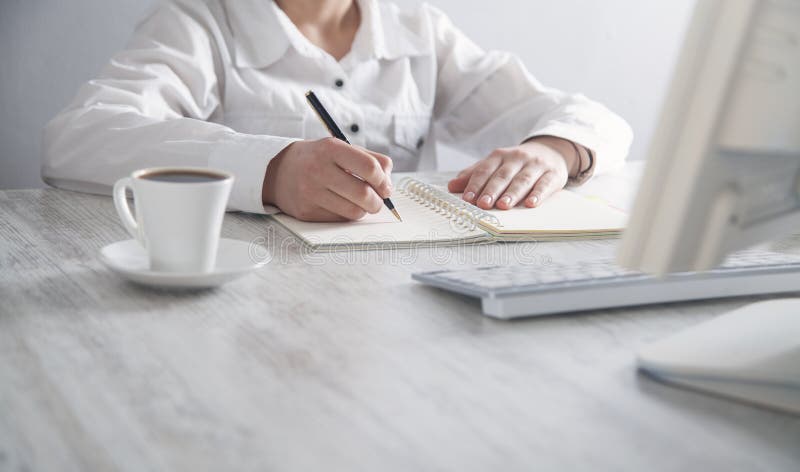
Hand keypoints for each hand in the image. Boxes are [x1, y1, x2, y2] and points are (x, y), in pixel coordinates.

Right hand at [262, 138, 392, 221]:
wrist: (279, 171)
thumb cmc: (319, 159)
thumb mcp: (341, 148)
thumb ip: (370, 159)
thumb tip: (389, 183)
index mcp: (330, 149)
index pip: (369, 167)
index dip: (384, 181)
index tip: (386, 187)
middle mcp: (318, 170)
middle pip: (364, 194)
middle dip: (378, 201)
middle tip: (378, 200)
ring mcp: (310, 193)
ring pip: (354, 212)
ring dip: (364, 210)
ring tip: (360, 203)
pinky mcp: (306, 212)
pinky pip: (339, 220)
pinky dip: (347, 215)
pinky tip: (342, 205)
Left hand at [447, 136, 579, 209]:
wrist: (551, 150)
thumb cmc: (516, 163)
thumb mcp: (495, 164)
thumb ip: (474, 175)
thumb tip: (451, 186)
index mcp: (500, 156)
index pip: (485, 170)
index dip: (475, 184)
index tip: (467, 199)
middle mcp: (518, 158)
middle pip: (503, 175)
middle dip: (492, 190)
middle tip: (483, 204)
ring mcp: (536, 165)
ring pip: (523, 180)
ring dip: (512, 193)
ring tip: (503, 205)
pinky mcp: (553, 174)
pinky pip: (545, 184)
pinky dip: (538, 194)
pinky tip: (531, 204)